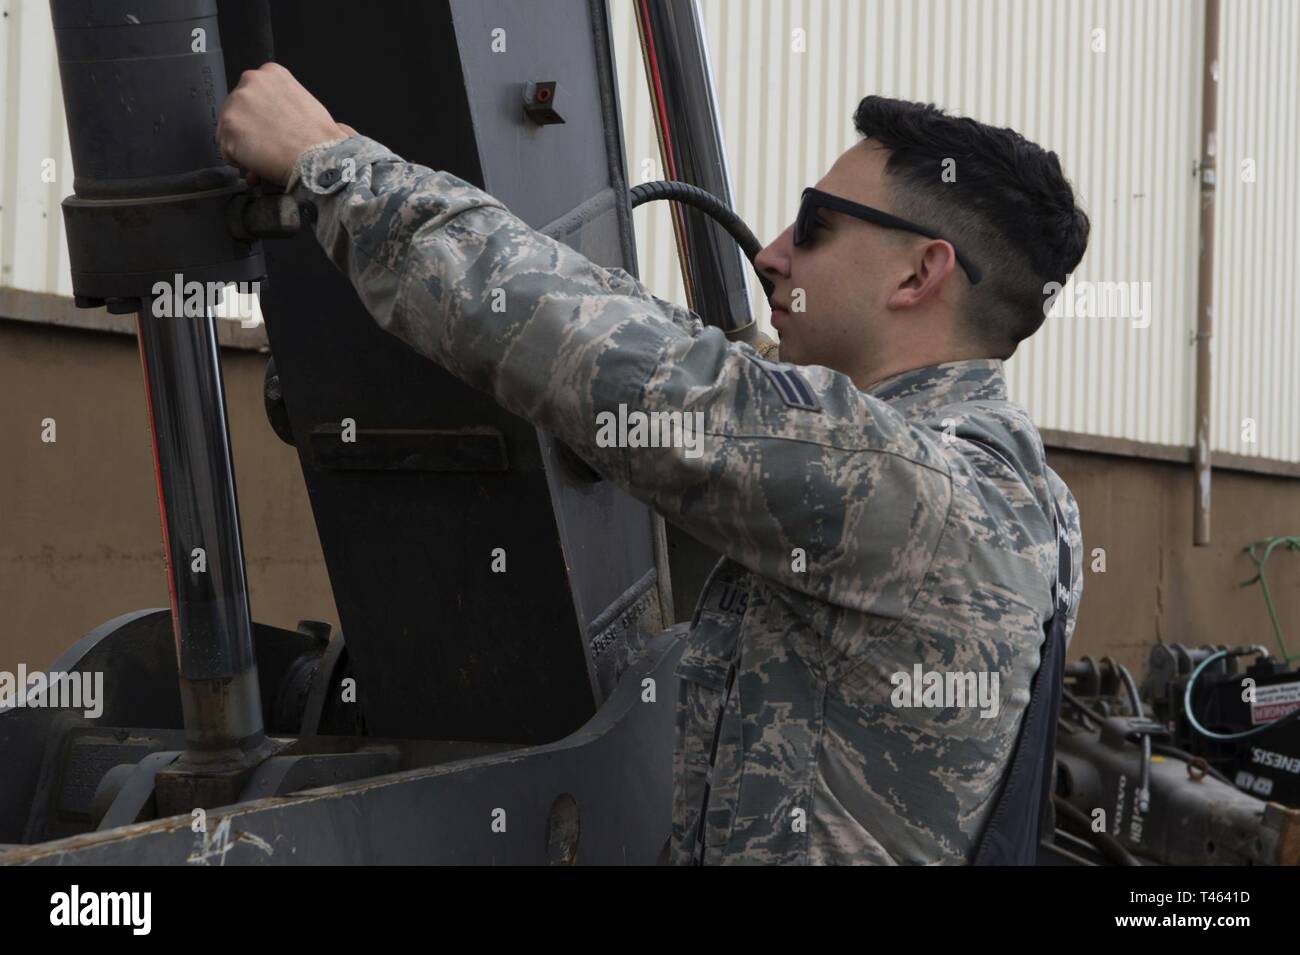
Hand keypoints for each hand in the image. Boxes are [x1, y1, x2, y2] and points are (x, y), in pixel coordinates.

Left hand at [217, 62, 354, 187]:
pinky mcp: (227, 128)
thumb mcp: (313, 108)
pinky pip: (226, 149)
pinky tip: (257, 163)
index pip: (255, 93)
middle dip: (249, 128)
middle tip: (267, 145)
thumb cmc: (320, 139)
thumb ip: (297, 107)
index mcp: (272, 74)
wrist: (317, 158)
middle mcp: (251, 82)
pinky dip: (238, 160)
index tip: (269, 127)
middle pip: (238, 108)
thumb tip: (308, 125)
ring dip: (243, 145)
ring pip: (229, 129)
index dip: (261, 115)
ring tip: (264, 157)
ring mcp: (236, 104)